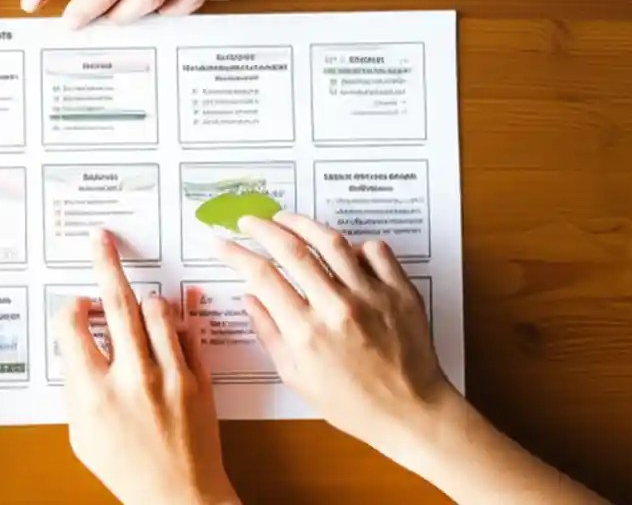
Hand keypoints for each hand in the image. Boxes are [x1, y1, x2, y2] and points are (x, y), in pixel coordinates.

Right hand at [53, 230, 239, 504]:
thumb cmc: (126, 470)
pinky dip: (180, 320)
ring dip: (145, 300)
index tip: (77, 306)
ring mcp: (169, 377)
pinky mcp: (199, 379)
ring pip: (156, 309)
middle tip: (102, 240)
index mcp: (93, 392)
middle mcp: (131, 379)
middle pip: (115, 303)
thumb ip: (77, 384)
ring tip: (140, 305)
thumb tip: (75, 343)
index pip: (72, 325)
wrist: (179, 497)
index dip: (71, 308)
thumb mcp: (82, 433)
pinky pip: (188, 332)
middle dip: (105, 264)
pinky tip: (175, 318)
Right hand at [217, 212, 452, 457]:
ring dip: (302, 223)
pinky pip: (375, 250)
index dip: (235, 253)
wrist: (411, 413)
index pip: (261, 276)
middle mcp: (336, 307)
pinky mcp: (400, 291)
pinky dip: (357, 244)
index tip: (221, 242)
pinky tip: (345, 250)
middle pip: (291, 249)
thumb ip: (270, 334)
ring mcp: (371, 295)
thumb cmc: (351, 403)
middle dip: (262, 228)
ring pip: (331, 241)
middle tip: (249, 220)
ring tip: (286, 218)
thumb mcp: (297, 377)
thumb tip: (249, 298)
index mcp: (305, 331)